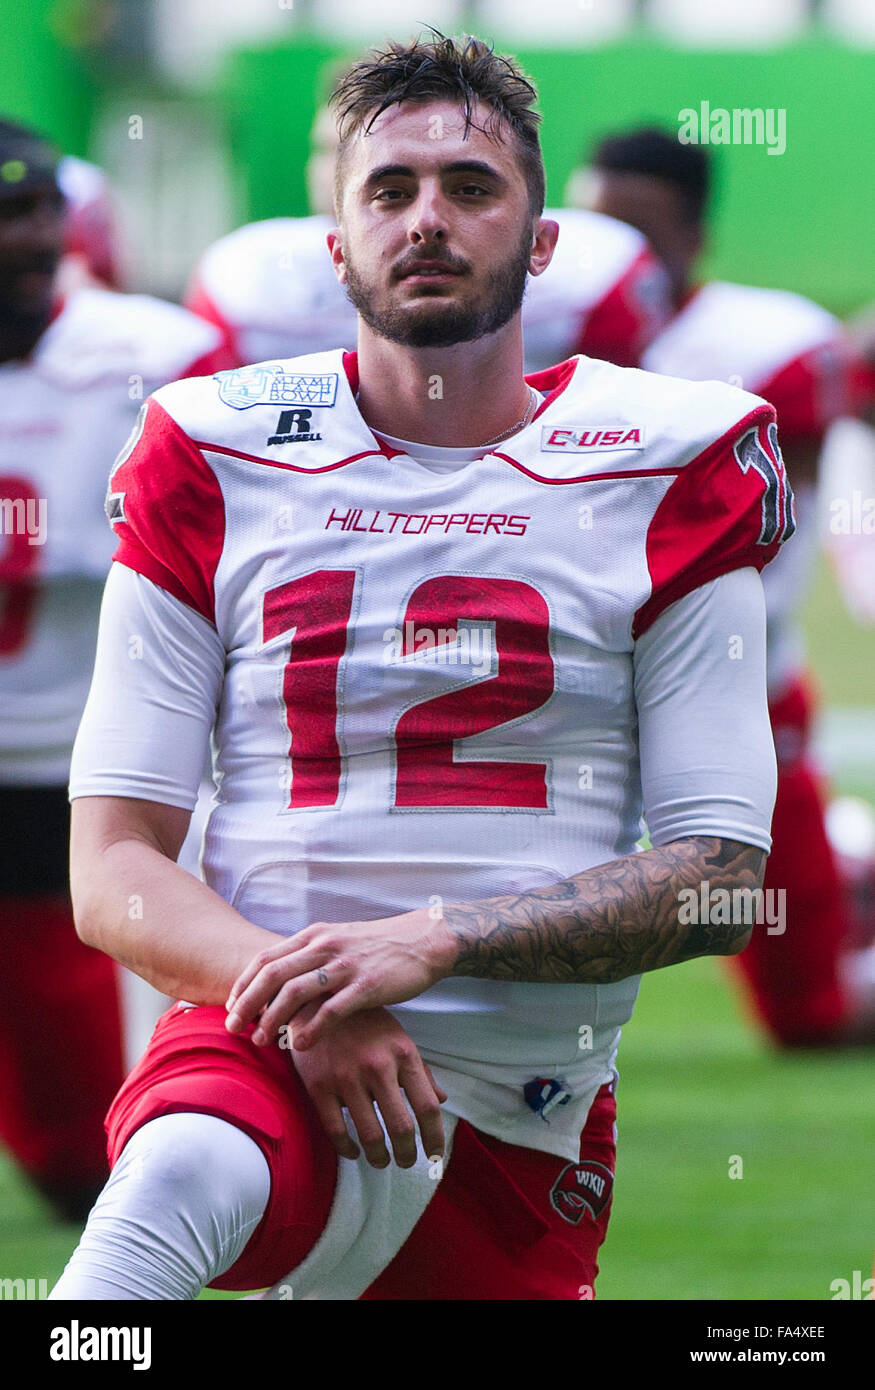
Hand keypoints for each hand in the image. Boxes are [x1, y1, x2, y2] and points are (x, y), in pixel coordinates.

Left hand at [225, 906, 453, 1048]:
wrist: (424, 941)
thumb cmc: (378, 947)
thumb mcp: (339, 943)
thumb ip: (310, 960)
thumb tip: (280, 985)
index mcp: (315, 936)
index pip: (266, 959)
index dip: (242, 984)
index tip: (229, 1007)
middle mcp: (325, 947)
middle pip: (272, 975)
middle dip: (246, 1004)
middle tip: (232, 1029)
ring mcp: (345, 965)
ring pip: (295, 991)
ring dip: (272, 1018)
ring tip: (261, 1041)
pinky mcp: (367, 985)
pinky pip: (331, 1009)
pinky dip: (311, 1028)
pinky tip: (299, 1045)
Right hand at [290, 1004, 446, 1168]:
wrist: (317, 1001)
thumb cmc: (364, 1023)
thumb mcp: (397, 1039)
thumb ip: (420, 1072)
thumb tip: (442, 1100)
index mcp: (403, 1054)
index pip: (427, 1106)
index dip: (435, 1137)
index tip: (436, 1156)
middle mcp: (378, 1066)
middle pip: (401, 1126)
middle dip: (407, 1154)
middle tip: (406, 1163)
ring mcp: (346, 1077)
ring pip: (370, 1134)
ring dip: (379, 1157)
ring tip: (382, 1161)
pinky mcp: (318, 1085)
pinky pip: (336, 1130)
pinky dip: (347, 1149)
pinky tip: (354, 1152)